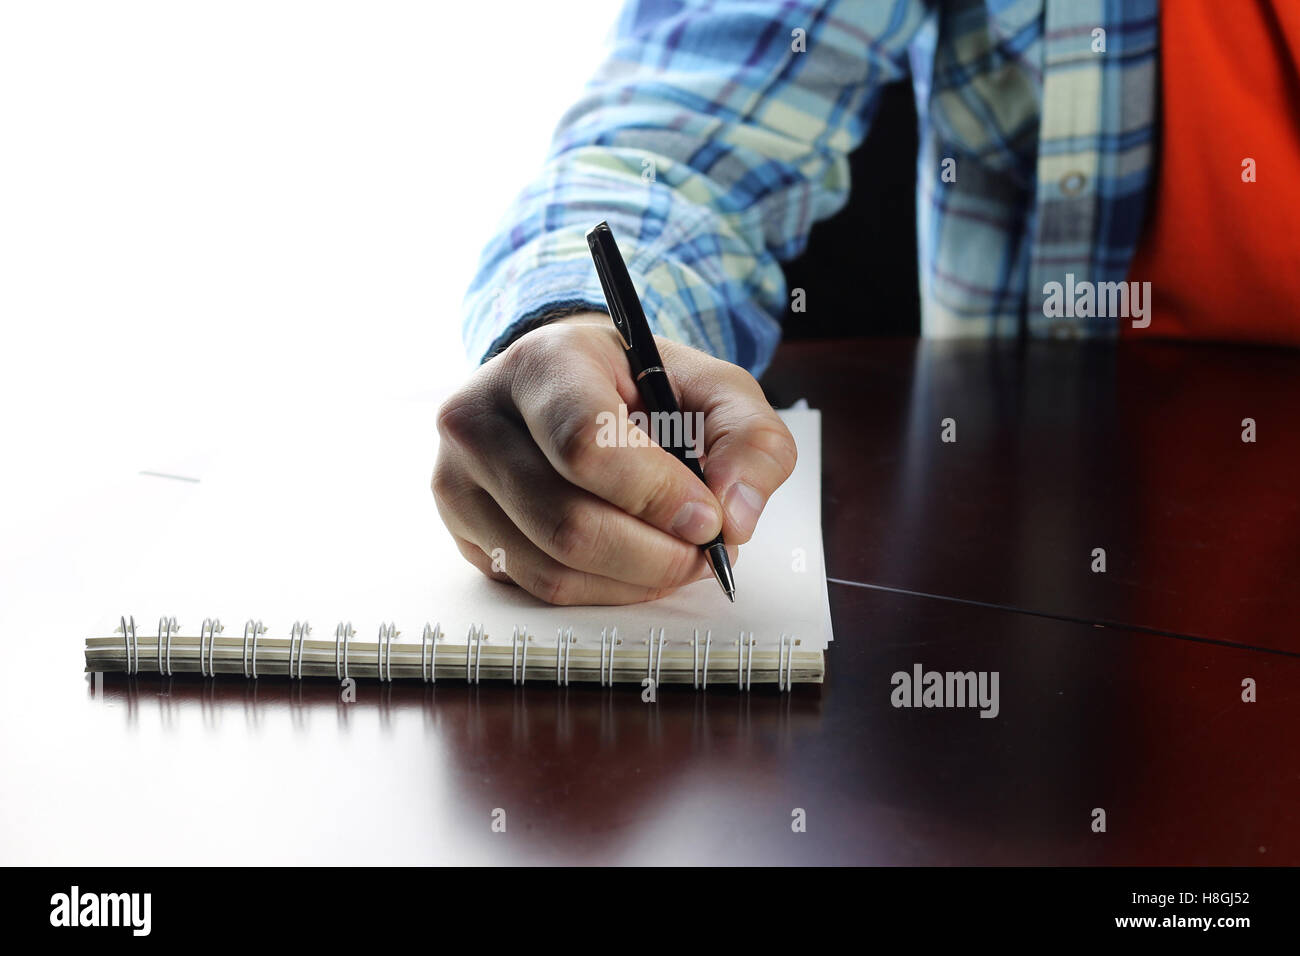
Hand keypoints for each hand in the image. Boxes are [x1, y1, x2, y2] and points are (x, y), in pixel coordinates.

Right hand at [432, 313, 796, 604]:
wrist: (566, 386)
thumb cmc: (638, 386)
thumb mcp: (712, 388)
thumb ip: (751, 441)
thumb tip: (736, 518)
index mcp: (541, 363)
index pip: (584, 444)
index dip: (655, 495)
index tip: (708, 518)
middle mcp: (479, 419)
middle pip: (568, 523)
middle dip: (655, 554)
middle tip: (703, 552)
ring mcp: (458, 479)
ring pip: (552, 568)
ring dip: (634, 580)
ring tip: (677, 558)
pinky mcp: (462, 529)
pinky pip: (536, 587)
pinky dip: (602, 591)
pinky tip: (634, 566)